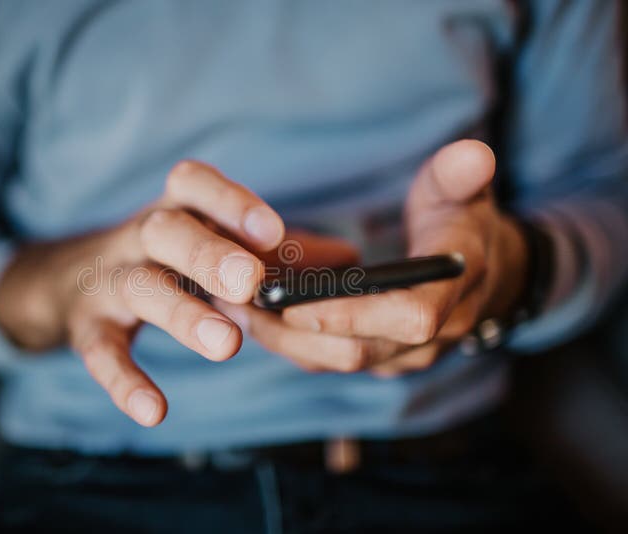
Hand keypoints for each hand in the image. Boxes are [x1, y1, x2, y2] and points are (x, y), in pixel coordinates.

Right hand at [0, 161, 287, 425]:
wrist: (70, 279)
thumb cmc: (168, 260)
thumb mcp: (209, 241)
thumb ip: (266, 253)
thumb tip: (337, 265)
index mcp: (175, 209)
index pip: (193, 184)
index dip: (230, 202)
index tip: (272, 231)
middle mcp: (140, 237)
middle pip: (166, 232)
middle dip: (208, 255)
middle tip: (250, 281)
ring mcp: (110, 281)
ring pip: (140, 288)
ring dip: (182, 314)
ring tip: (227, 344)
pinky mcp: (89, 329)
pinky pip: (102, 353)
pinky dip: (125, 382)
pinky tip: (155, 412)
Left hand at [216, 140, 528, 376]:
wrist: (479, 272)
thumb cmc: (460, 222)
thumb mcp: (463, 192)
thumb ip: (461, 176)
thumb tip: (474, 154)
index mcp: (456, 292)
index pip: (410, 318)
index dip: (352, 314)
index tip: (295, 304)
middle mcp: (434, 337)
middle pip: (359, 350)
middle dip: (296, 331)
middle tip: (242, 300)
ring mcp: (404, 355)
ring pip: (336, 361)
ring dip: (282, 339)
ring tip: (233, 305)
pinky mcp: (379, 360)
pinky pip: (328, 360)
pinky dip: (288, 341)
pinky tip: (251, 315)